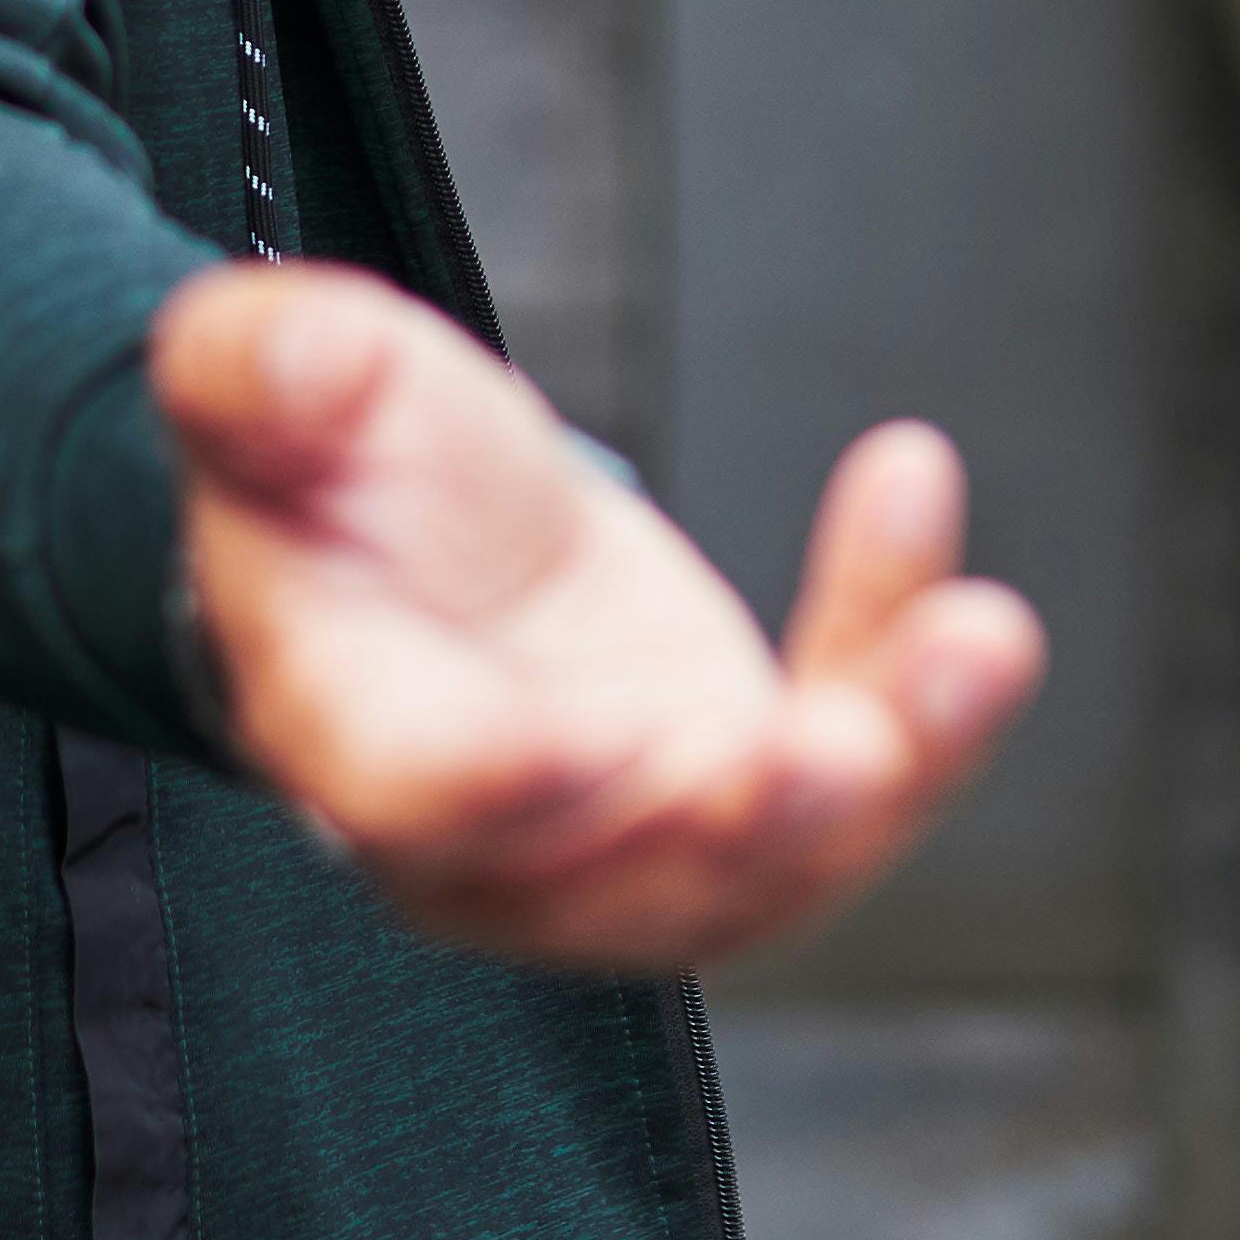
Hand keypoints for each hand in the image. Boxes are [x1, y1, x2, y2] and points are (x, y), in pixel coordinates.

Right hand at [151, 259, 1043, 974]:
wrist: (398, 532)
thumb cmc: (320, 468)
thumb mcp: (270, 382)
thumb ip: (260, 368)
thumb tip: (280, 359)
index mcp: (347, 725)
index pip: (411, 791)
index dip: (494, 782)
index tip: (587, 736)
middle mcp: (488, 837)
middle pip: (619, 881)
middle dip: (742, 831)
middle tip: (839, 754)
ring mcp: (628, 835)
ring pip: (770, 863)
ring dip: (893, 767)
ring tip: (978, 642)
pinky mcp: (736, 792)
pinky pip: (856, 760)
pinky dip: (907, 657)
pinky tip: (912, 494)